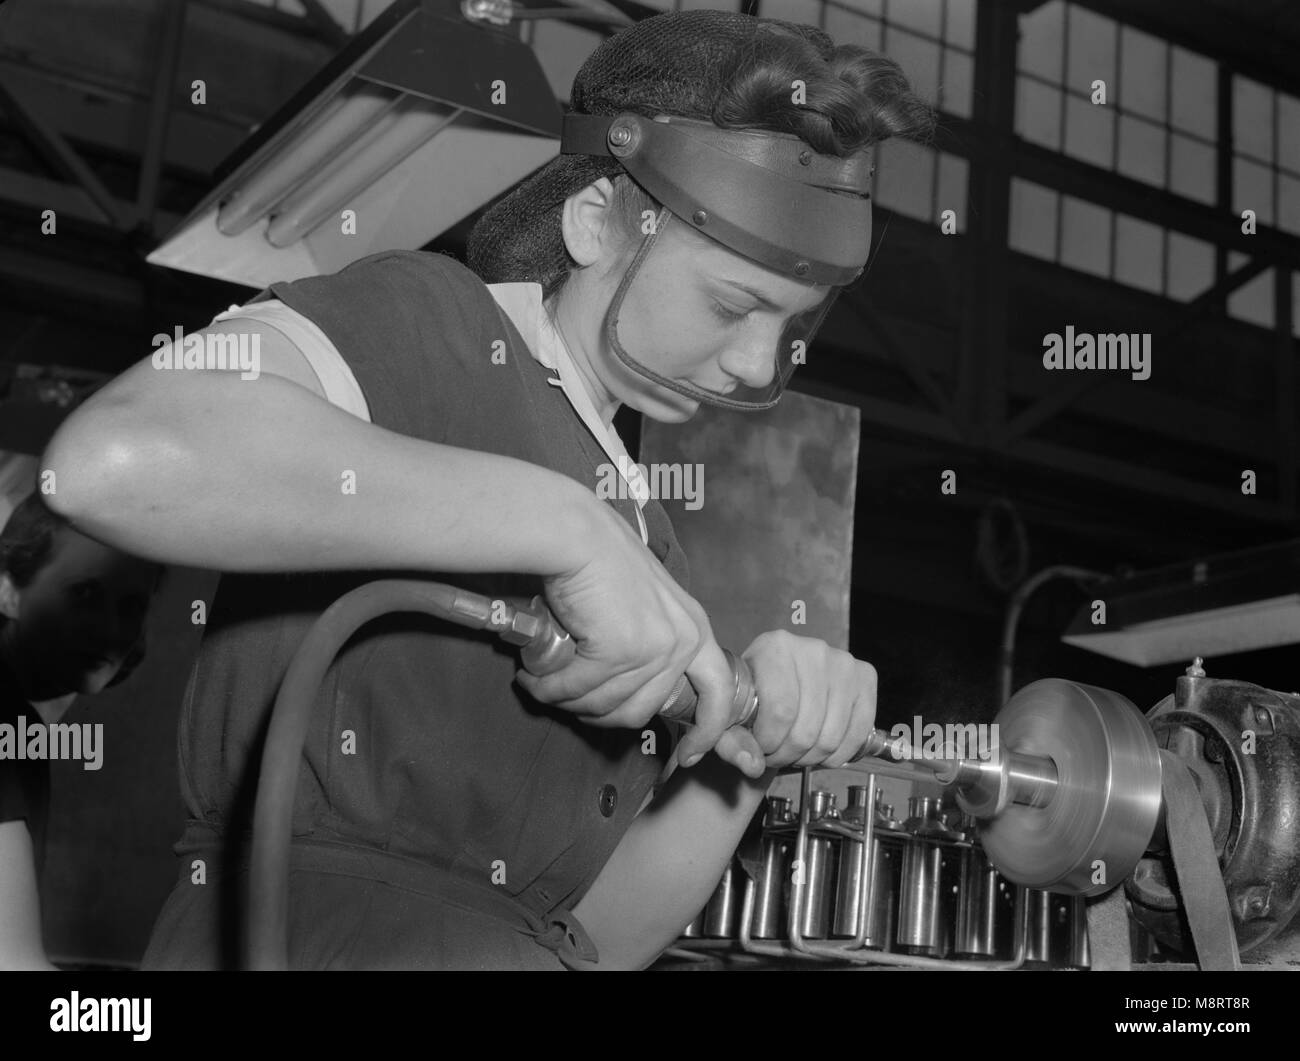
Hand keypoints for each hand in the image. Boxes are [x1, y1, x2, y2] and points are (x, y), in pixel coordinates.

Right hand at [515, 498, 735, 746]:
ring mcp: (653, 649)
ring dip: (568, 702)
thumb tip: (629, 692)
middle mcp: (682, 642)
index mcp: (696, 630)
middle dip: (600, 715)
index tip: (688, 756)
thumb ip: (651, 644)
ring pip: (606, 704)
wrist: (576, 535)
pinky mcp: (618, 652)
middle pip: (643, 712)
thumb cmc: (602, 562)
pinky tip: (533, 678)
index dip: (709, 732)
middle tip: (571, 701)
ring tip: (544, 684)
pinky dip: (550, 689)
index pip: (720, 695)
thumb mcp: (647, 605)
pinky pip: (577, 689)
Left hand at [707, 630, 877, 776]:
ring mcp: (843, 662)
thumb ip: (732, 742)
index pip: (780, 711)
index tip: (759, 747)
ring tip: (795, 751)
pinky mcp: (865, 677)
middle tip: (776, 754)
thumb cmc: (751, 698)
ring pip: (831, 736)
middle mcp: (813, 648)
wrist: (777, 684)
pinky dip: (838, 754)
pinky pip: (857, 732)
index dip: (768, 743)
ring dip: (810, 757)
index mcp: (775, 646)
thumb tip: (753, 765)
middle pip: (806, 728)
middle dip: (788, 754)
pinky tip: (819, 750)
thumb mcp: (729, 718)